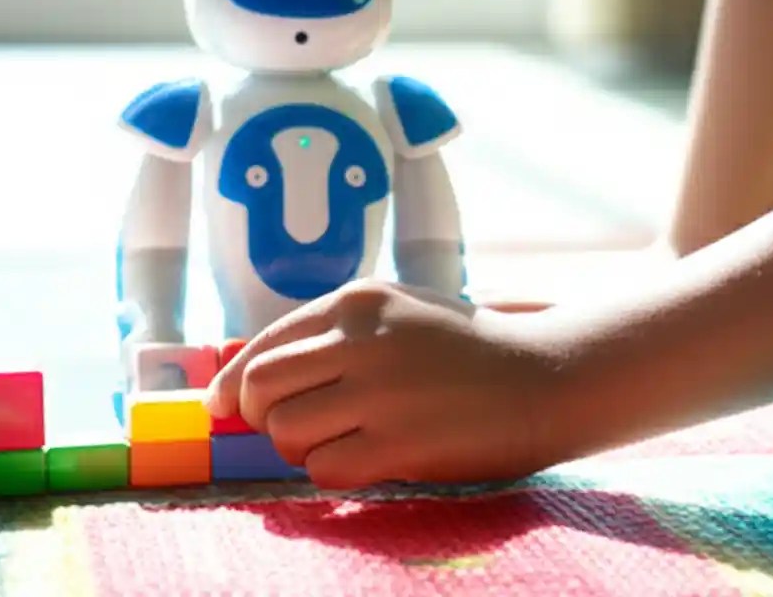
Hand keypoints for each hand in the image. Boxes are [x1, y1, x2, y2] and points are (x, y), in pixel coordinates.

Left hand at [205, 280, 573, 489]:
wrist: (548, 376)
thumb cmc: (472, 350)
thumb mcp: (402, 315)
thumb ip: (336, 335)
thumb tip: (252, 376)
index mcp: (358, 300)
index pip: (265, 342)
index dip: (233, 380)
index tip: (223, 405)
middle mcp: (360, 339)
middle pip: (259, 385)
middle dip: (259, 416)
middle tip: (288, 429)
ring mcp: (379, 390)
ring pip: (284, 428)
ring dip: (300, 447)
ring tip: (341, 442)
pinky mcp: (398, 441)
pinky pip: (323, 467)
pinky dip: (333, 472)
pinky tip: (367, 461)